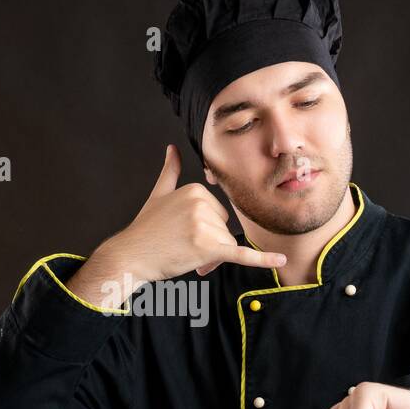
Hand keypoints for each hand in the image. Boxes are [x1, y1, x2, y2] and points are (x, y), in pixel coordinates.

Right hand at [102, 145, 287, 283]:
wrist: (130, 256)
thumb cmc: (145, 230)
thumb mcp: (158, 195)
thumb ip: (170, 171)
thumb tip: (173, 149)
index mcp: (196, 189)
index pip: (219, 214)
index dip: (206, 230)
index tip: (184, 236)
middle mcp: (202, 203)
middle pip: (224, 229)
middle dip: (210, 245)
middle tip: (184, 250)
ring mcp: (204, 225)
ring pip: (226, 245)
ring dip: (211, 258)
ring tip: (187, 258)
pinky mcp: (208, 248)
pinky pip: (241, 254)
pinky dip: (262, 259)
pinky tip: (279, 259)